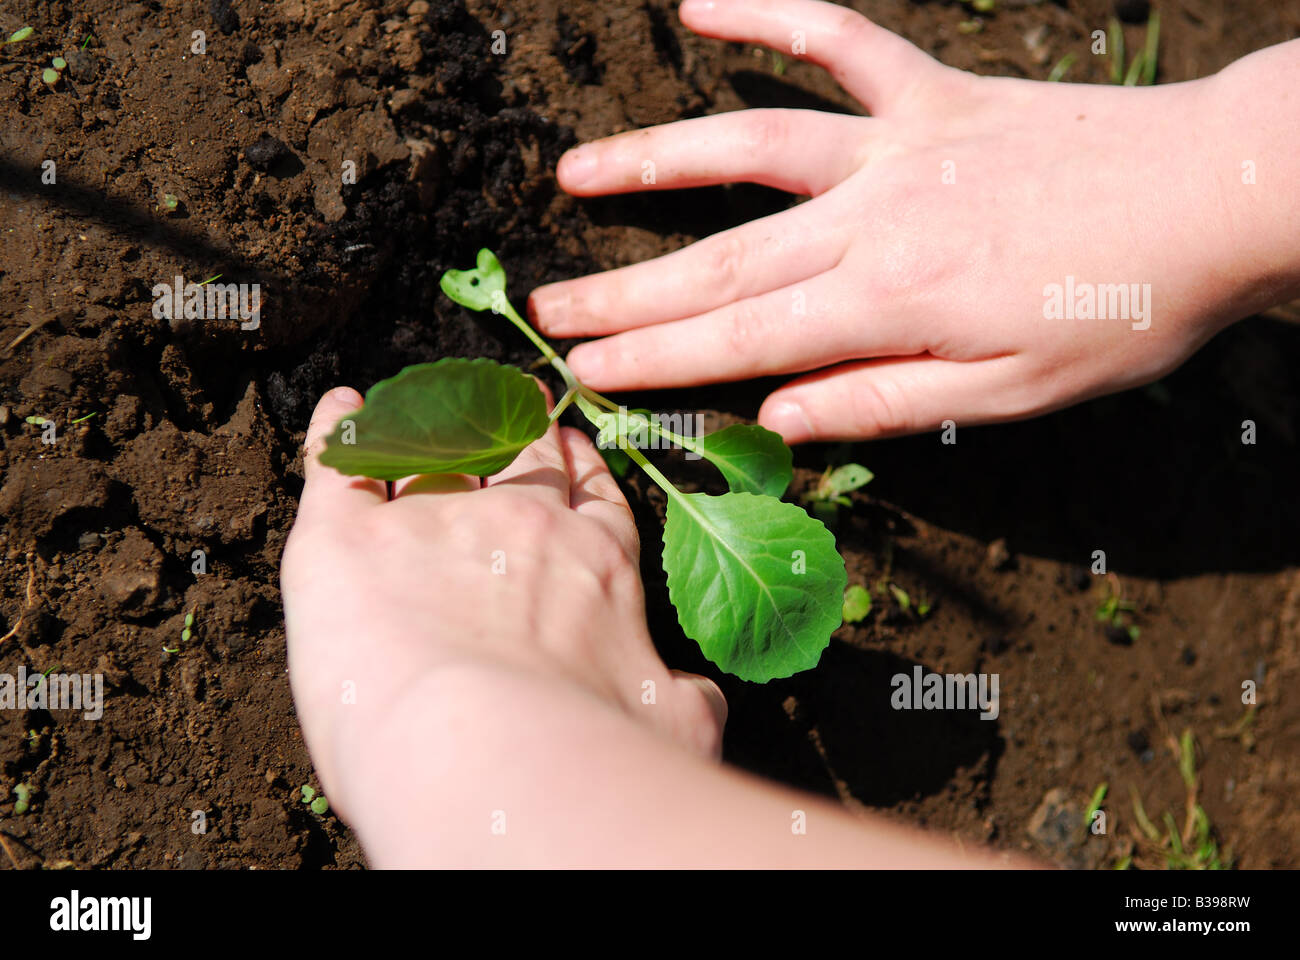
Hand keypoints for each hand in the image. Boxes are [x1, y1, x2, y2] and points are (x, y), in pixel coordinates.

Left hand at [281, 386, 725, 864]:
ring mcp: (435, 524)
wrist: (498, 754)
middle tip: (520, 402)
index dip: (582, 473)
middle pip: (520, 463)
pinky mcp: (349, 542)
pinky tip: (344, 407)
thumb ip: (682, 700)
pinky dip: (342, 431)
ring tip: (439, 401)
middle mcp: (520, 528)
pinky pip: (342, 465)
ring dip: (439, 422)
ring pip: (436, 453)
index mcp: (593, 567)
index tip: (576, 451)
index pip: (591, 505)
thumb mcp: (676, 725)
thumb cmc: (597, 754)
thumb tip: (698, 698)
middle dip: (522, 430)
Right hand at [528, 0, 1297, 442]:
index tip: (580, 371)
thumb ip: (881, 403)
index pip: (740, 338)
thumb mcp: (1009, 395)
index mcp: (887, 302)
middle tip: (543, 308)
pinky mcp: (933, 93)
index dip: (652, 359)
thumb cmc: (1119, 311)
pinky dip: (770, 15)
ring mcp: (898, 145)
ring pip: (751, 146)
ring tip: (574, 171)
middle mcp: (872, 218)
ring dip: (656, 161)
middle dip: (623, 293)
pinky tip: (701, 2)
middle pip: (720, 259)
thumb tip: (775, 421)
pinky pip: (839, 40)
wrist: (1218, 196)